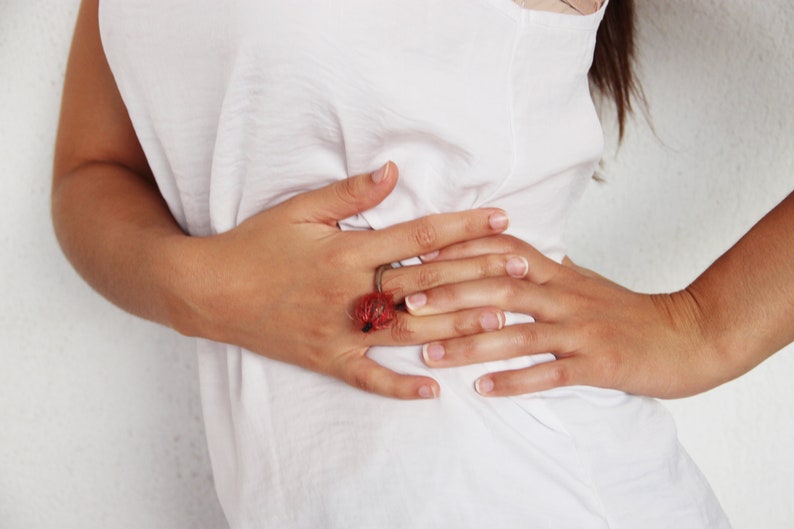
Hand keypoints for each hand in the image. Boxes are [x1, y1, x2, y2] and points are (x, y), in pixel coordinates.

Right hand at [164, 162, 524, 398]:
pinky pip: (367, 378)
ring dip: (457, 326)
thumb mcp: (299, 210)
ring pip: (409, 331)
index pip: (418, 237)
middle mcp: (350, 294)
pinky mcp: (325, 359)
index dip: (463, 228)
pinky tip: (434, 389)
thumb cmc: (255, 244)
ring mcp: (339, 331)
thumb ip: (351, 194)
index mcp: (346, 252)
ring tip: (501, 321)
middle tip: (522, 268)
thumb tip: (394, 172)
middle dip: (477, 274)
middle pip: (426, 283)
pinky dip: (400, 385)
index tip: (501, 220)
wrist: (207, 290)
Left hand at [407, 234, 732, 398]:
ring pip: (517, 331)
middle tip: (406, 302)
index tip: (417, 254)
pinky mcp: (597, 363)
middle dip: (449, 292)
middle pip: (498, 285)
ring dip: (470, 343)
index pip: (502, 250)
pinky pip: (550, 373)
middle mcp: (564, 294)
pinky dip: (516, 380)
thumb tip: (509, 253)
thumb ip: (545, 267)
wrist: (687, 335)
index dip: (459, 250)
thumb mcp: (584, 280)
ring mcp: (580, 329)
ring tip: (430, 352)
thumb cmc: (627, 310)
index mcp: (559, 272)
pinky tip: (484, 389)